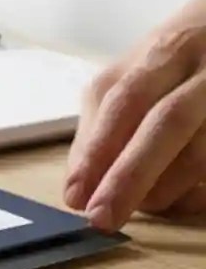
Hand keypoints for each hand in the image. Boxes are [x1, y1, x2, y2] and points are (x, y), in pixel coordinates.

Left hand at [65, 0, 205, 230]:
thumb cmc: (180, 62)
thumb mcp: (135, 74)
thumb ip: (104, 123)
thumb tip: (79, 185)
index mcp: (168, 51)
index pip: (126, 99)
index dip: (98, 149)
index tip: (75, 196)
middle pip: (168, 121)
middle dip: (130, 176)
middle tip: (102, 218)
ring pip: (203, 154)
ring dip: (166, 191)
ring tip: (144, 205)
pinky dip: (199, 195)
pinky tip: (186, 200)